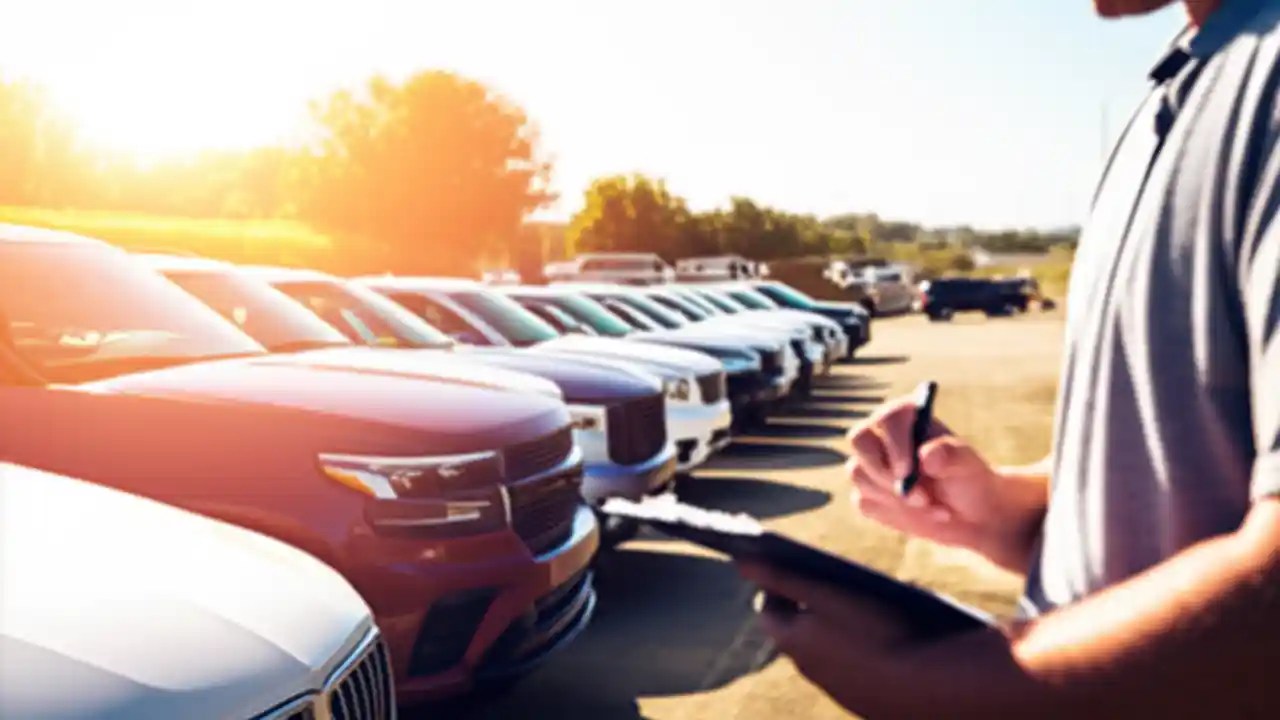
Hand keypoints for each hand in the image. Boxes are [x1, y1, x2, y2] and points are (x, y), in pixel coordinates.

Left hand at [739, 560, 913, 714]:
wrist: (934, 687)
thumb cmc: (880, 628)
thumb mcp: (828, 591)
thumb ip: (783, 576)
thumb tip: (741, 562)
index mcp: (794, 642)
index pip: (768, 611)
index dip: (775, 586)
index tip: (790, 568)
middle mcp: (810, 671)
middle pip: (797, 634)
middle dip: (806, 608)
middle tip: (828, 585)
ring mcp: (839, 690)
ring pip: (827, 654)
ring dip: (835, 632)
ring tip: (863, 607)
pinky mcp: (867, 702)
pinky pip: (856, 671)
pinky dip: (862, 653)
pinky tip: (889, 639)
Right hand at [847, 397, 1046, 571]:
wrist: (971, 514)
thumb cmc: (970, 479)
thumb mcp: (968, 464)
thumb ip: (951, 454)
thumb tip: (925, 457)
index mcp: (906, 418)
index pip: (887, 418)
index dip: (894, 442)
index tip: (908, 470)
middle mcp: (883, 436)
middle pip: (859, 440)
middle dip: (881, 470)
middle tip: (910, 493)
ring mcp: (872, 465)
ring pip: (860, 475)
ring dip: (894, 496)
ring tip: (930, 505)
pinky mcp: (868, 493)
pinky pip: (865, 502)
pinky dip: (893, 513)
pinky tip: (920, 515)